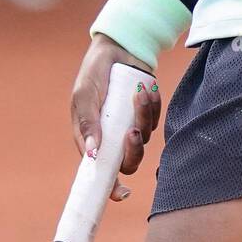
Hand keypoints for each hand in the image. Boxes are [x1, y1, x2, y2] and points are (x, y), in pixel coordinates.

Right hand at [70, 33, 160, 201]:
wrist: (118, 47)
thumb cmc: (95, 72)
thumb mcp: (86, 94)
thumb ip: (88, 123)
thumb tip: (91, 155)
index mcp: (93, 139)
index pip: (101, 172)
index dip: (110, 188)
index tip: (122, 194)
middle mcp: (112, 137)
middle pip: (129, 161)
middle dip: (134, 149)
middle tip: (133, 130)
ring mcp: (130, 125)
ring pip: (145, 139)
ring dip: (144, 117)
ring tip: (138, 94)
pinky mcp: (146, 112)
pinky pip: (156, 119)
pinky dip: (153, 106)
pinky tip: (147, 89)